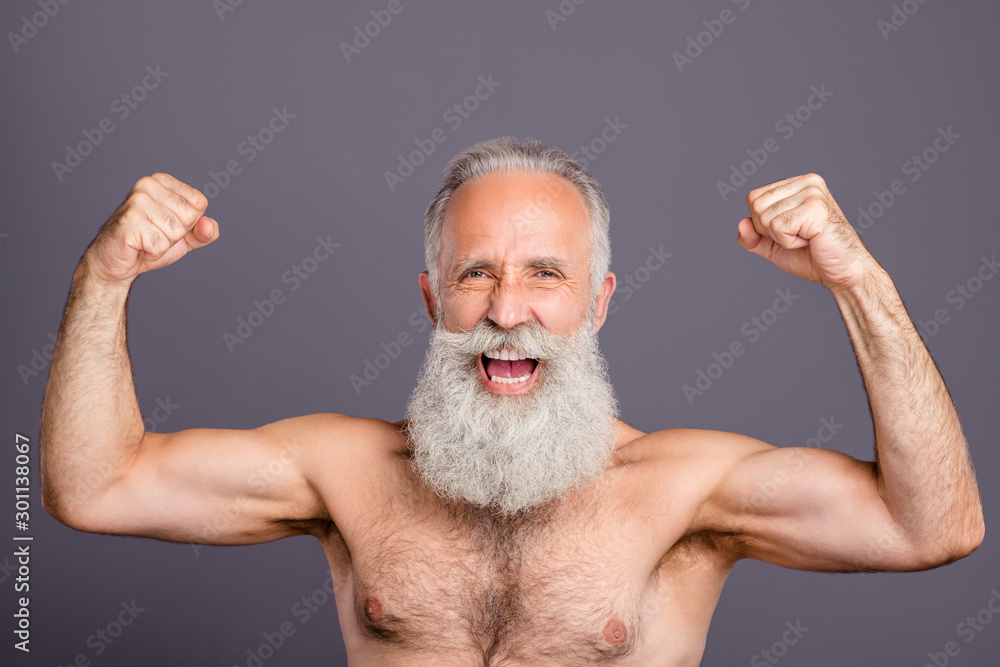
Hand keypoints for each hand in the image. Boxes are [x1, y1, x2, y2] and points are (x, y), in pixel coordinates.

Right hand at [84, 173, 217, 284]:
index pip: (199, 203)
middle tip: (154, 234)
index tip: (167, 225)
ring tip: (145, 240)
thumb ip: (204, 232)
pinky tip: (138, 246)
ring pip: (175, 232)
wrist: (117, 262)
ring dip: (163, 245)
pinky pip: (160, 245)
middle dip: (176, 235)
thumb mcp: (185, 237)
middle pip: (189, 217)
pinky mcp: (129, 220)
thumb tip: (208, 226)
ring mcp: (136, 201)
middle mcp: (147, 185)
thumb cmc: (150, 244)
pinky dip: (153, 253)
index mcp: (162, 181)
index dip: (189, 223)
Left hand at [736, 173, 874, 290]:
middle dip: (769, 231)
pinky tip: (810, 240)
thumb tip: (741, 224)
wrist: (843, 272)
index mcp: (797, 184)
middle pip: (756, 205)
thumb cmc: (812, 256)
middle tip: (799, 237)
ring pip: (766, 217)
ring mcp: (813, 193)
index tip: (789, 231)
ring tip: (807, 238)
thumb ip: (752, 237)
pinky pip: (778, 227)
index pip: (754, 198)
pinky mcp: (816, 208)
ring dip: (782, 238)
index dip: (762, 224)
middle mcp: (807, 182)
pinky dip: (789, 242)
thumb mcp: (773, 246)